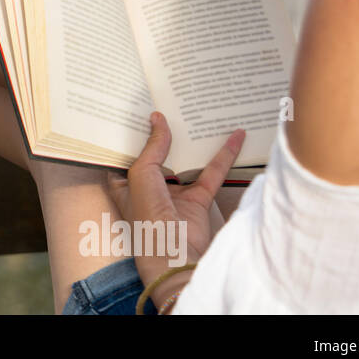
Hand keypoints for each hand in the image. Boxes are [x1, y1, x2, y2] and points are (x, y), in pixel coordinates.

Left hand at [107, 112, 244, 310]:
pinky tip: (235, 136)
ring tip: (198, 112)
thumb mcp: (141, 174)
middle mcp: (147, 189)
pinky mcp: (197, 201)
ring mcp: (173, 195)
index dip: (126, 135)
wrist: (175, 255)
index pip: (123, 155)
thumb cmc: (146, 217)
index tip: (131, 110)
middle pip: (155, 155)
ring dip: (193, 142)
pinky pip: (212, 173)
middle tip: (167, 103)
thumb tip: (157, 119)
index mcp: (124, 185)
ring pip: (185, 161)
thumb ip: (152, 147)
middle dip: (160, 133)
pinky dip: (223, 155)